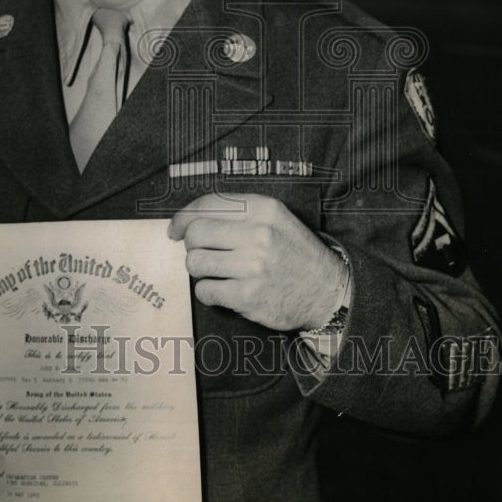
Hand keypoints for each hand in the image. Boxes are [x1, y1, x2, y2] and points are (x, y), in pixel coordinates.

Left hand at [168, 193, 347, 330]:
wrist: (327, 291)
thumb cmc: (294, 254)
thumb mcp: (275, 219)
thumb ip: (239, 213)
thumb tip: (189, 218)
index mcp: (263, 209)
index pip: (208, 204)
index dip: (184, 216)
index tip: (175, 228)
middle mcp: (258, 234)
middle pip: (196, 234)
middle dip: (192, 245)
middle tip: (202, 252)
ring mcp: (253, 267)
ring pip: (196, 263)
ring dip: (200, 269)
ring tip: (216, 272)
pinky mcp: (248, 297)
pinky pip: (206, 291)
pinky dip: (209, 292)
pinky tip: (224, 290)